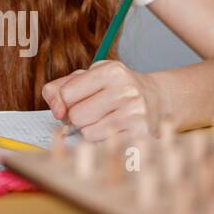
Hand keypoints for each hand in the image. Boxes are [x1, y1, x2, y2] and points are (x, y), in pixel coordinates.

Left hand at [41, 60, 161, 141]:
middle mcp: (125, 89)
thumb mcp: (90, 77)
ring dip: (90, 129)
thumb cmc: (116, 88)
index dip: (65, 101)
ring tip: (106, 119)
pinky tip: (115, 129)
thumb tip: (56, 110)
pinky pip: (101, 143)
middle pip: (75, 115)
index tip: (77, 101)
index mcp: (111, 70)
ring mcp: (134, 112)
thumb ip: (59, 88)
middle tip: (95, 111)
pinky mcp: (139, 133)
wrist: (157, 99)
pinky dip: (102, 139)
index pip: (66, 93)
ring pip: (87, 132)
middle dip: (78, 117)